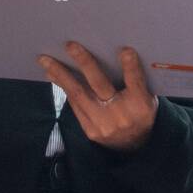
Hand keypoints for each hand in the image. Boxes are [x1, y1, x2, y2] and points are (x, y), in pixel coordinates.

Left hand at [37, 42, 158, 152]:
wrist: (134, 146)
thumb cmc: (140, 112)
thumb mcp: (147, 96)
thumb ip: (136, 79)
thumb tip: (115, 52)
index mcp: (140, 105)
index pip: (135, 82)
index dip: (130, 66)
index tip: (124, 50)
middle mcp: (121, 114)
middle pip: (100, 84)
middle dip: (84, 63)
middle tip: (70, 45)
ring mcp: (103, 124)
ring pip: (79, 94)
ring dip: (60, 75)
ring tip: (45, 60)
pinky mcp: (89, 130)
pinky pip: (74, 104)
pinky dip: (63, 87)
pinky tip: (53, 75)